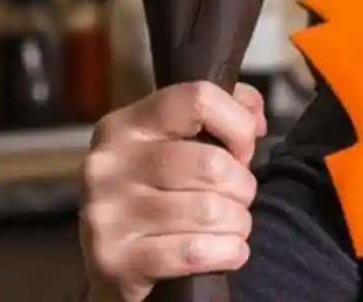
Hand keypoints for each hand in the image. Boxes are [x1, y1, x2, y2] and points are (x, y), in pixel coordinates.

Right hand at [79, 82, 266, 301]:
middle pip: (212, 164)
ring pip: (209, 210)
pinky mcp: (115, 260)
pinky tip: (226, 250)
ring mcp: (106, 214)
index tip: (241, 150)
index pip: (199, 99)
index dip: (238, 126)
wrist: (110, 262)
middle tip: (238, 198)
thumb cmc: (158, 192)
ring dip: (238, 222)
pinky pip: (196, 251)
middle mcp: (108, 165)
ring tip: (232, 225)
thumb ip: (223, 112)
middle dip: (243, 186)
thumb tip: (256, 119)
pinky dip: (227, 252)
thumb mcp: (178, 142)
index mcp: (125, 126)